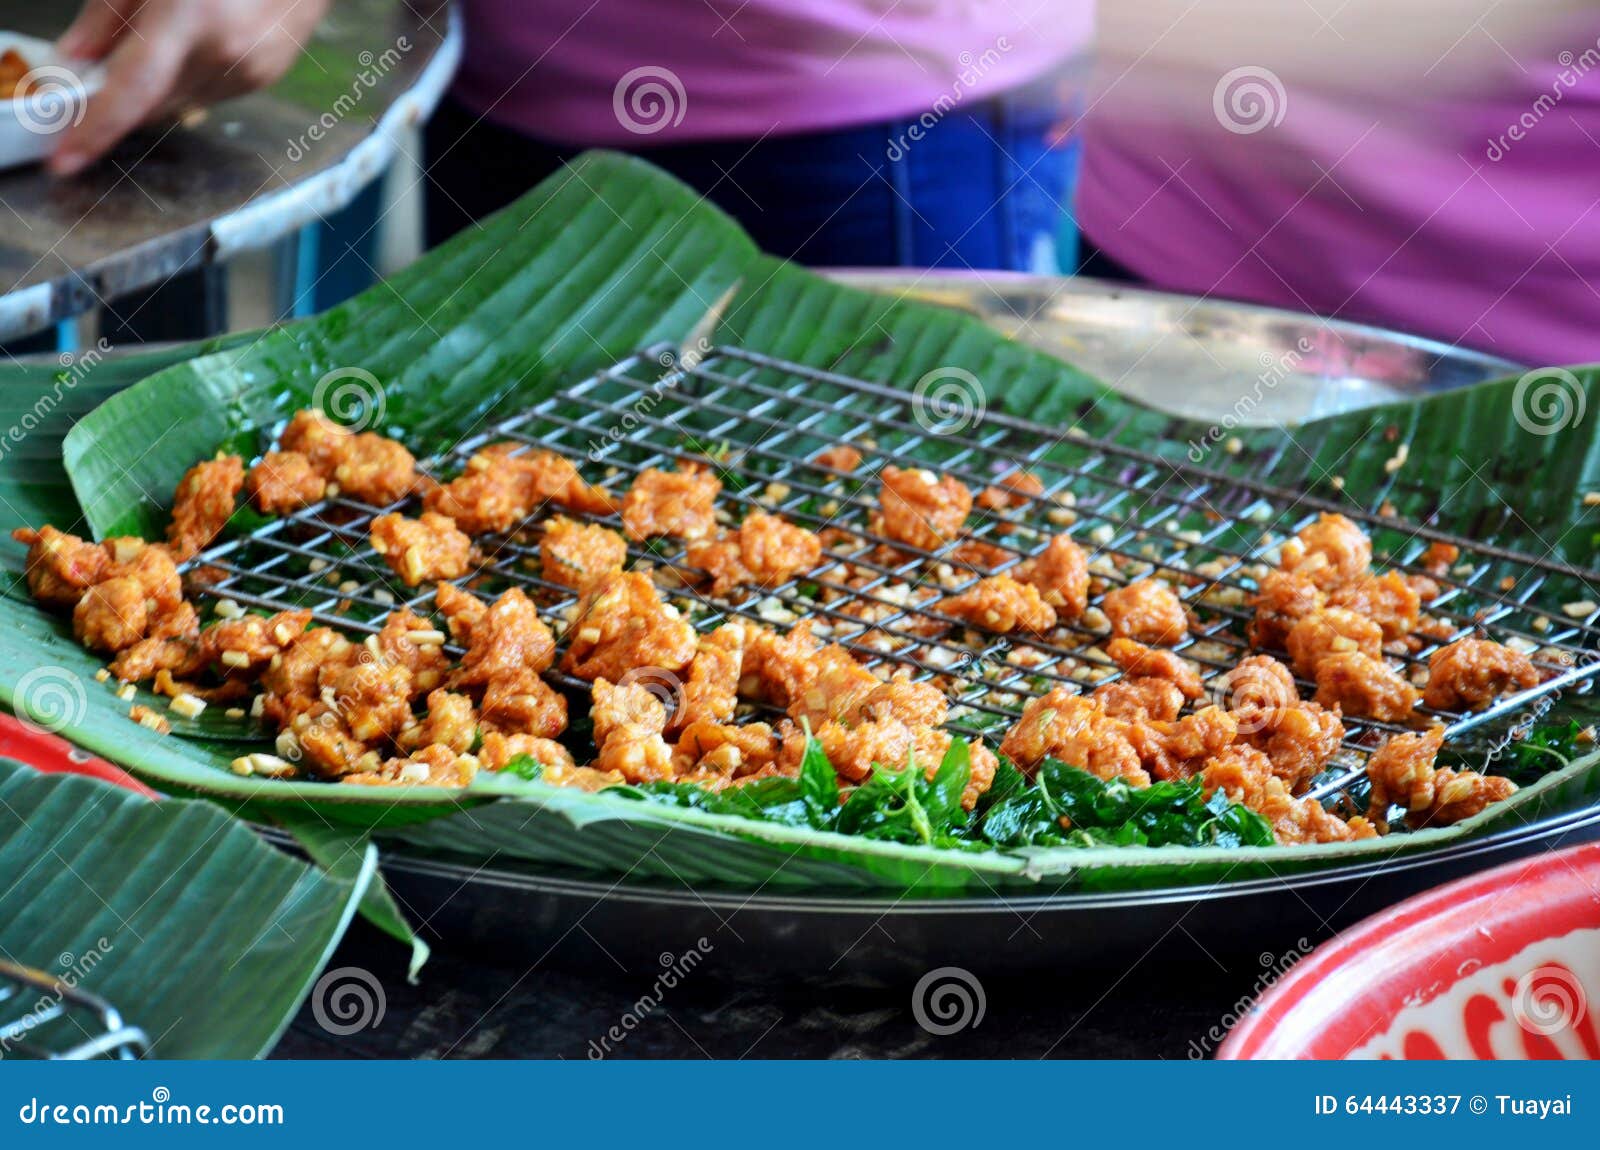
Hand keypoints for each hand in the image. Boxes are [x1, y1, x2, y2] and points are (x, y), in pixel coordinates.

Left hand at [51, 0, 332, 175]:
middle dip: (119, 101)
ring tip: (156, 46)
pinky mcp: (263, 77)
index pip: (134, 89)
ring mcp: (250, 71)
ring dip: (155, 88)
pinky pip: (208, 94)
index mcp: (191, 15)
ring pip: (180, 104)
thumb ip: (108, 15)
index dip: (97, 128)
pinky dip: (186, 80)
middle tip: (94, 81)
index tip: (67, 160)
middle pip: (153, 103)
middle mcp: (224, 52)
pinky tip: (193, 44)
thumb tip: (77, 60)